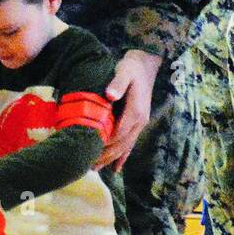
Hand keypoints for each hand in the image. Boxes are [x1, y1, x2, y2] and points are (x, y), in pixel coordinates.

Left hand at [99, 49, 160, 171]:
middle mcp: (140, 121)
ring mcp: (140, 124)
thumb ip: (118, 83)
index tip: (90, 149)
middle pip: (122, 144)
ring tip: (95, 169)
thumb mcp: (124, 71)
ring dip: (111, 159)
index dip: (106, 143)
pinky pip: (130, 144)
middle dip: (105, 156)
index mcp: (136, 111)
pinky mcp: (138, 124)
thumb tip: (110, 95)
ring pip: (125, 147)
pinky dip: (123, 157)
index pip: (119, 132)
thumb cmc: (131, 67)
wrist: (145, 65)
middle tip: (87, 164)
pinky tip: (115, 169)